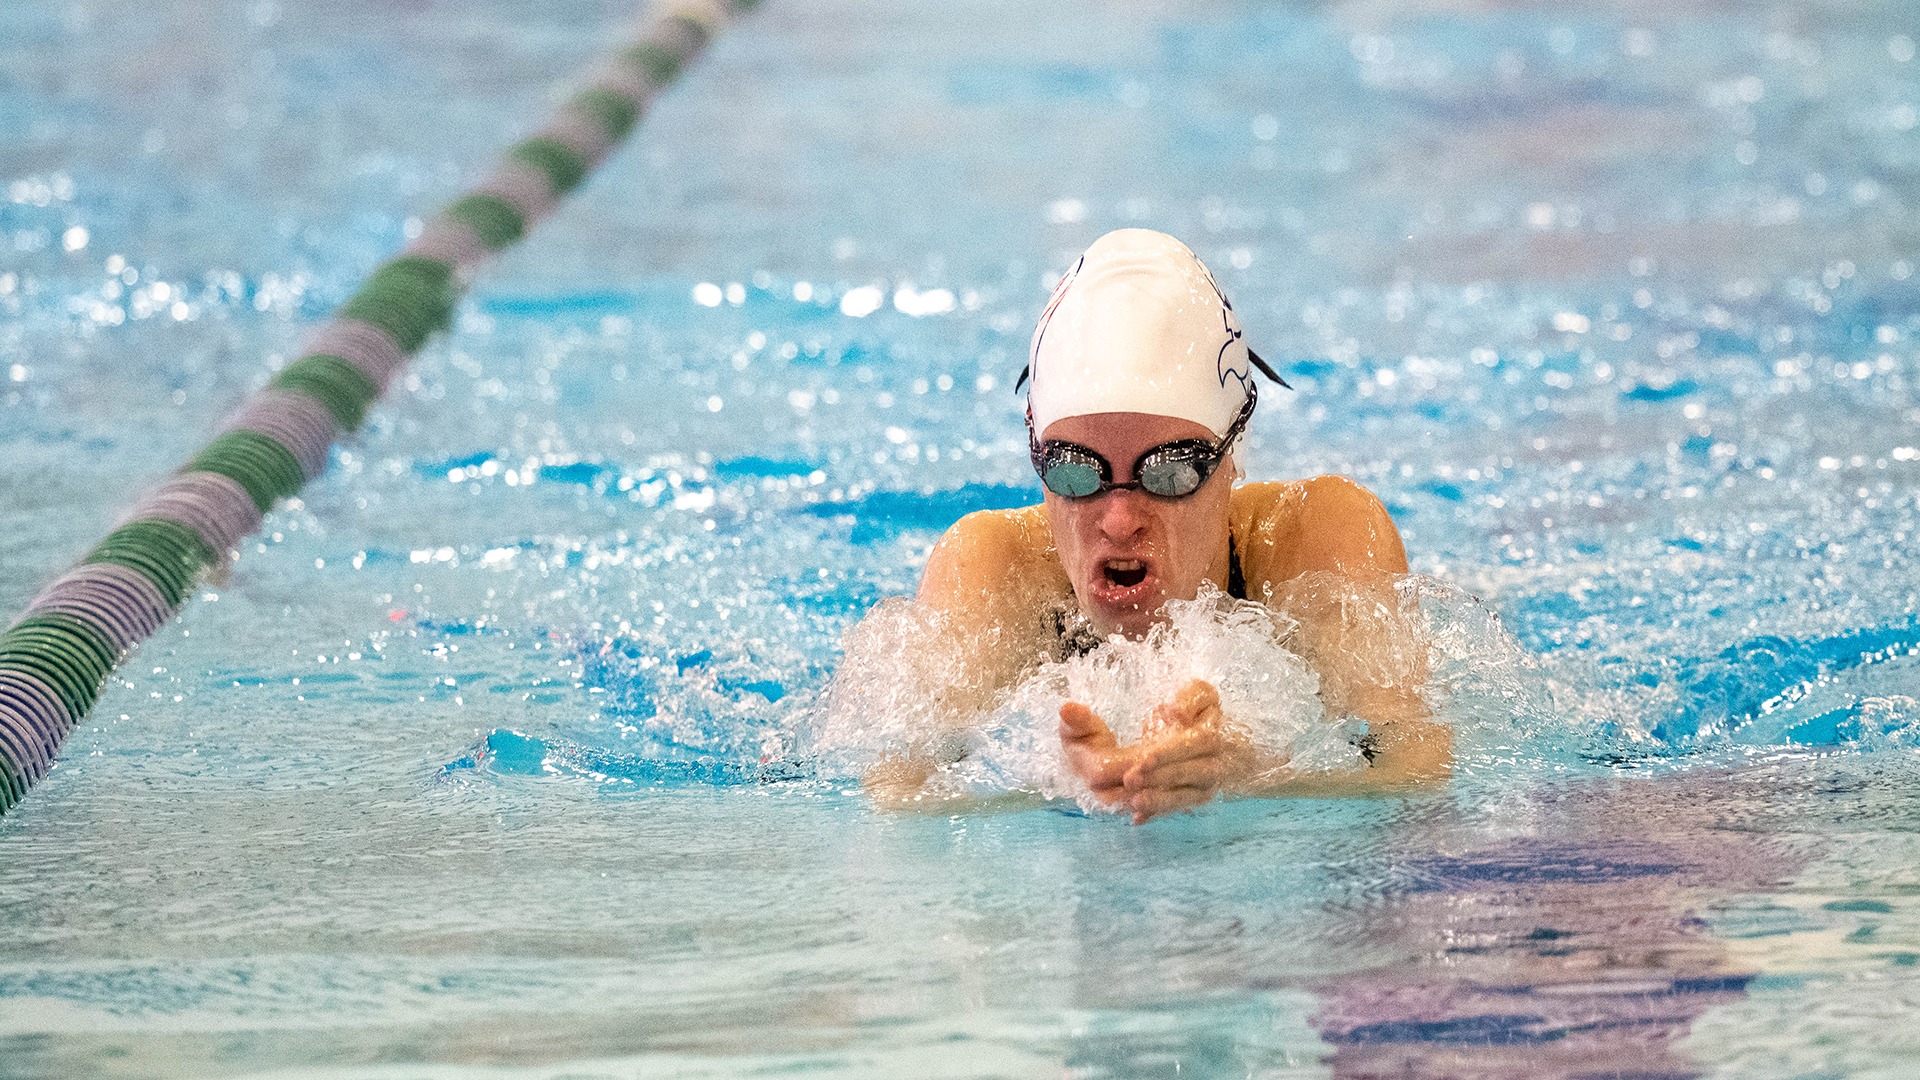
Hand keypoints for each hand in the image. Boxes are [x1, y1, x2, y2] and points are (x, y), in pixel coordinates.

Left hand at [1060, 679, 1277, 823]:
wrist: (1202, 732)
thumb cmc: (1194, 709)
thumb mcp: (1197, 693)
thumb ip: (1189, 699)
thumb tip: (1176, 714)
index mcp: (1211, 733)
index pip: (1196, 743)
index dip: (1171, 752)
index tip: (1144, 758)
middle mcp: (1213, 761)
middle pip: (1190, 772)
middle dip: (1160, 777)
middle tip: (1130, 780)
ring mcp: (1205, 784)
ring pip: (1187, 796)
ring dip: (1161, 800)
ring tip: (1136, 802)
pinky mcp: (1194, 798)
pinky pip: (1177, 809)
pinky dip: (1158, 814)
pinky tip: (1138, 818)